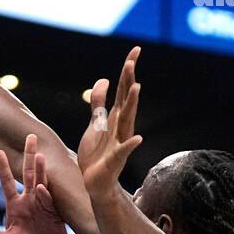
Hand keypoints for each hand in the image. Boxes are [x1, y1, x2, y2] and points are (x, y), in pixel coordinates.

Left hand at [0, 134, 70, 233]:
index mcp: (15, 205)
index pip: (7, 182)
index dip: (3, 168)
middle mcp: (28, 201)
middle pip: (28, 174)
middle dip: (29, 156)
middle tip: (31, 137)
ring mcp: (41, 204)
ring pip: (40, 182)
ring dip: (40, 169)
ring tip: (40, 155)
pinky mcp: (53, 211)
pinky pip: (48, 200)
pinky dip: (44, 194)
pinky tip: (41, 187)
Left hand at [77, 47, 142, 206]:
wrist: (96, 183)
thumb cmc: (96, 154)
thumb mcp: (94, 124)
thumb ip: (98, 103)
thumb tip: (103, 79)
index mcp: (115, 118)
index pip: (123, 89)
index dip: (128, 70)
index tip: (135, 50)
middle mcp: (120, 127)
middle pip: (126, 100)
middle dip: (128, 80)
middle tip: (132, 61)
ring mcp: (119, 142)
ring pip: (127, 120)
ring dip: (132, 104)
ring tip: (136, 87)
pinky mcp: (115, 159)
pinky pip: (124, 150)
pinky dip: (131, 144)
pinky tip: (138, 138)